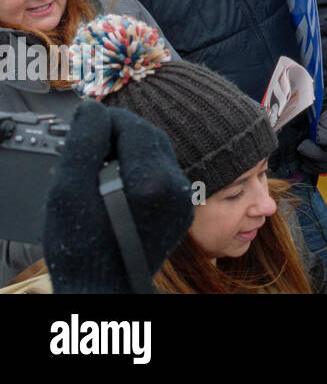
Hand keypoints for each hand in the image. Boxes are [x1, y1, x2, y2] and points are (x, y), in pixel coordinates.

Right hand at [44, 101, 193, 292]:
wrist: (103, 292)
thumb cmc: (83, 249)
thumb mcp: (68, 192)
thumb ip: (83, 145)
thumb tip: (92, 110)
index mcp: (151, 180)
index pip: (135, 127)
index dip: (110, 121)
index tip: (89, 126)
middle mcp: (176, 187)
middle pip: (151, 139)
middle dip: (122, 136)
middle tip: (93, 145)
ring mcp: (181, 201)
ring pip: (159, 158)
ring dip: (132, 153)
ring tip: (101, 166)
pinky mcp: (180, 213)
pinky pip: (164, 178)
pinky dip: (142, 173)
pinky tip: (118, 186)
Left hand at [297, 108, 326, 174]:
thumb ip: (325, 128)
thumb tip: (321, 141)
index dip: (313, 153)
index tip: (301, 147)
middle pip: (325, 164)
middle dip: (310, 159)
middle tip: (300, 150)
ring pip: (323, 168)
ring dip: (310, 165)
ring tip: (301, 156)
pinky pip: (322, 168)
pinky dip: (312, 168)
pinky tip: (303, 164)